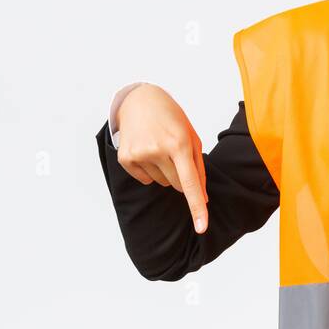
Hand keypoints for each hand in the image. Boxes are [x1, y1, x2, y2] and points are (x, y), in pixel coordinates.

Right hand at [115, 83, 209, 232]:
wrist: (140, 100)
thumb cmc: (172, 119)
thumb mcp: (192, 137)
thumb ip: (199, 168)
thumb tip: (203, 198)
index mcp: (180, 143)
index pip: (191, 183)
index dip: (197, 207)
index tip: (201, 228)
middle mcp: (158, 150)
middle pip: (177, 186)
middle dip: (182, 177)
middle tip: (175, 154)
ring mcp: (139, 154)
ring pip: (162, 184)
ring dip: (166, 172)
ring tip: (160, 148)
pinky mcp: (126, 158)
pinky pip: (146, 180)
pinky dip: (150, 171)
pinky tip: (147, 151)